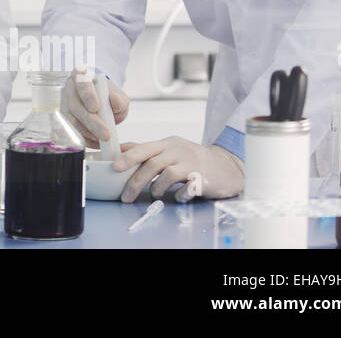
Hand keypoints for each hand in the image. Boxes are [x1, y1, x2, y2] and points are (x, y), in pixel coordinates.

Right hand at [61, 66, 128, 146]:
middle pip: (75, 104)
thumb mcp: (118, 96)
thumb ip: (119, 99)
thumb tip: (116, 103)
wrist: (101, 101)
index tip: (96, 107)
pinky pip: (71, 129)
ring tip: (102, 139)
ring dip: (88, 131)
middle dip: (91, 121)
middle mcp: (70, 88)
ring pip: (71, 118)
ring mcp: (65, 102)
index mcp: (82, 75)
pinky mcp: (64, 116)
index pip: (81, 81)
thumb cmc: (108, 97)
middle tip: (105, 134)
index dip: (87, 94)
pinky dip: (85, 137)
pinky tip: (96, 141)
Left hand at [115, 138, 243, 202]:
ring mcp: (192, 163)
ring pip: (168, 174)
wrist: (226, 166)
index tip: (114, 167)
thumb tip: (119, 150)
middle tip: (126, 195)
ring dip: (156, 187)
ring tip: (154, 194)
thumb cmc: (191, 158)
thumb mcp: (168, 149)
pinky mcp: (204, 178)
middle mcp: (178, 151)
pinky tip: (177, 197)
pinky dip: (178, 195)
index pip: (143, 147)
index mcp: (166, 143)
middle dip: (136, 180)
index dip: (127, 157)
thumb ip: (146, 150)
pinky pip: (187, 188)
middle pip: (152, 163)